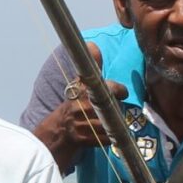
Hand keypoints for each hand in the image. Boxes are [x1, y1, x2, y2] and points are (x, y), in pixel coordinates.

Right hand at [33, 42, 129, 163]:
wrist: (60, 130)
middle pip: (112, 108)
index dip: (118, 90)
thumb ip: (92, 65)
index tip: (122, 93)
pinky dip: (108, 138)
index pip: (107, 87)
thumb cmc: (75, 103)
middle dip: (114, 110)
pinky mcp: (84, 138)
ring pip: (110, 124)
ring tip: (106, 122)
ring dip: (112, 125)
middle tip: (111, 111)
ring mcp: (83, 123)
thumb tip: (92, 43)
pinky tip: (102, 133)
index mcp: (82, 90)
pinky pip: (106, 139)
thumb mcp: (81, 83)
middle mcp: (82, 105)